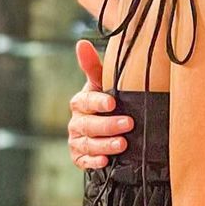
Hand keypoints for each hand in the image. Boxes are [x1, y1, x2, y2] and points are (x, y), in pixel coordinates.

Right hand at [68, 39, 133, 170]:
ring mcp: (77, 141)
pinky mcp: (79, 158)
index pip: (86, 101)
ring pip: (88, 144)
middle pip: (88, 125)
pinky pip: (83, 162)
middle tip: (128, 123)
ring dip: (105, 145)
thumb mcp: (102, 84)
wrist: (104, 130)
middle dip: (108, 125)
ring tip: (122, 144)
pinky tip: (106, 161)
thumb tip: (81, 43)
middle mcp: (76, 122)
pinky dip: (94, 162)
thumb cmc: (105, 102)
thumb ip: (93, 67)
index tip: (112, 102)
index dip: (98, 102)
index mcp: (81, 102)